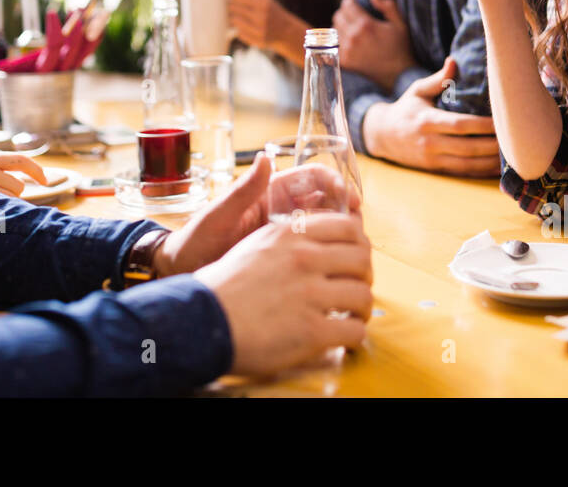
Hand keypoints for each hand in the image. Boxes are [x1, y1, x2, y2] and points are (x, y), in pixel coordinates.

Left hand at [157, 154, 363, 276]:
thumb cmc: (197, 239)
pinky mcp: (289, 256)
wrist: (186, 272)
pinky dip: (333, 254)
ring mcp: (288, 232)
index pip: (314, 176)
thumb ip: (244, 189)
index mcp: (271, 190)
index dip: (336, 183)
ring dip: (344, 233)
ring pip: (328, 226)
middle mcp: (284, 208)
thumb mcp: (219, 214)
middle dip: (347, 209)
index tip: (349, 199)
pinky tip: (339, 266)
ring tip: (352, 249)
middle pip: (328, 201)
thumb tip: (265, 157)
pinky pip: (318, 251)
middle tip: (355, 229)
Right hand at [193, 210, 372, 376]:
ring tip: (351, 317)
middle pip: (363, 258)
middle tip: (355, 289)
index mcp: (292, 234)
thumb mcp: (256, 244)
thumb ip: (289, 238)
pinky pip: (354, 331)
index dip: (359, 245)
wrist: (202, 320)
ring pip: (363, 294)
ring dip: (362, 309)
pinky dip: (354, 336)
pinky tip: (343, 338)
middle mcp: (305, 258)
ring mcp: (310, 294)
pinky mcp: (312, 331)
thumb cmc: (224, 286)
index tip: (354, 260)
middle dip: (364, 276)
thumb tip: (316, 241)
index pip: (349, 228)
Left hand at [225, 0, 302, 56]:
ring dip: (233, 18)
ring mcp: (260, 31)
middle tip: (234, 7)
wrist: (286, 31)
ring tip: (239, 16)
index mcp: (264, 3)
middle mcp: (262, 17)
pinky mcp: (258, 42)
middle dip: (231, 7)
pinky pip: (239, 33)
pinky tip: (245, 27)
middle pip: (233, 8)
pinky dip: (239, 29)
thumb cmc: (270, 9)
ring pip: (234, 21)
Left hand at [333, 0, 413, 91]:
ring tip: (351, 30)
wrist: (399, 75)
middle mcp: (353, 36)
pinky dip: (338, 42)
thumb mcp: (400, 24)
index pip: (346, 5)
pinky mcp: (344, 62)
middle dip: (344, 14)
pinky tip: (348, 43)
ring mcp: (347, 50)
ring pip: (333, 30)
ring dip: (340, 28)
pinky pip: (333, 45)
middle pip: (337, 16)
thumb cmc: (401, 47)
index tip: (354, 4)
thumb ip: (387, 6)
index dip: (350, 2)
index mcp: (365, 25)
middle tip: (353, 17)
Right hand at [363, 58, 499, 175]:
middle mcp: (430, 142)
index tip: (502, 122)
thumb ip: (438, 79)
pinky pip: (462, 172)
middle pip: (467, 147)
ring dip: (490, 162)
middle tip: (516, 141)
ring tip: (512, 157)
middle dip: (493, 146)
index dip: (482, 126)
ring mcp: (432, 159)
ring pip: (467, 164)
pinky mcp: (435, 169)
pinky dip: (481, 171)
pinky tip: (497, 168)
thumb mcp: (417, 91)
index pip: (460, 125)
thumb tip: (454, 61)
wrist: (382, 136)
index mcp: (427, 120)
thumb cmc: (405, 109)